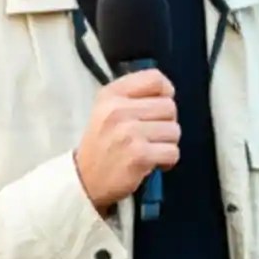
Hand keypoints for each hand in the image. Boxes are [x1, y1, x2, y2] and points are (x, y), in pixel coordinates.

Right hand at [74, 69, 179, 211]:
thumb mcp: (106, 108)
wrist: (84, 179)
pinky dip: (167, 160)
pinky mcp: (139, 155)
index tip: (159, 107)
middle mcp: (118, 110)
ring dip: (167, 143)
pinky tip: (152, 162)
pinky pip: (172, 152)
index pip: (155, 79)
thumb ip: (133, 95)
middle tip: (151, 135)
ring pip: (174, 130)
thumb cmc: (102, 143)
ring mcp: (129, 132)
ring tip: (149, 149)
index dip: (165, 93)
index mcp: (111, 94)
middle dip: (166, 123)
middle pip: (169, 106)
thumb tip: (168, 92)